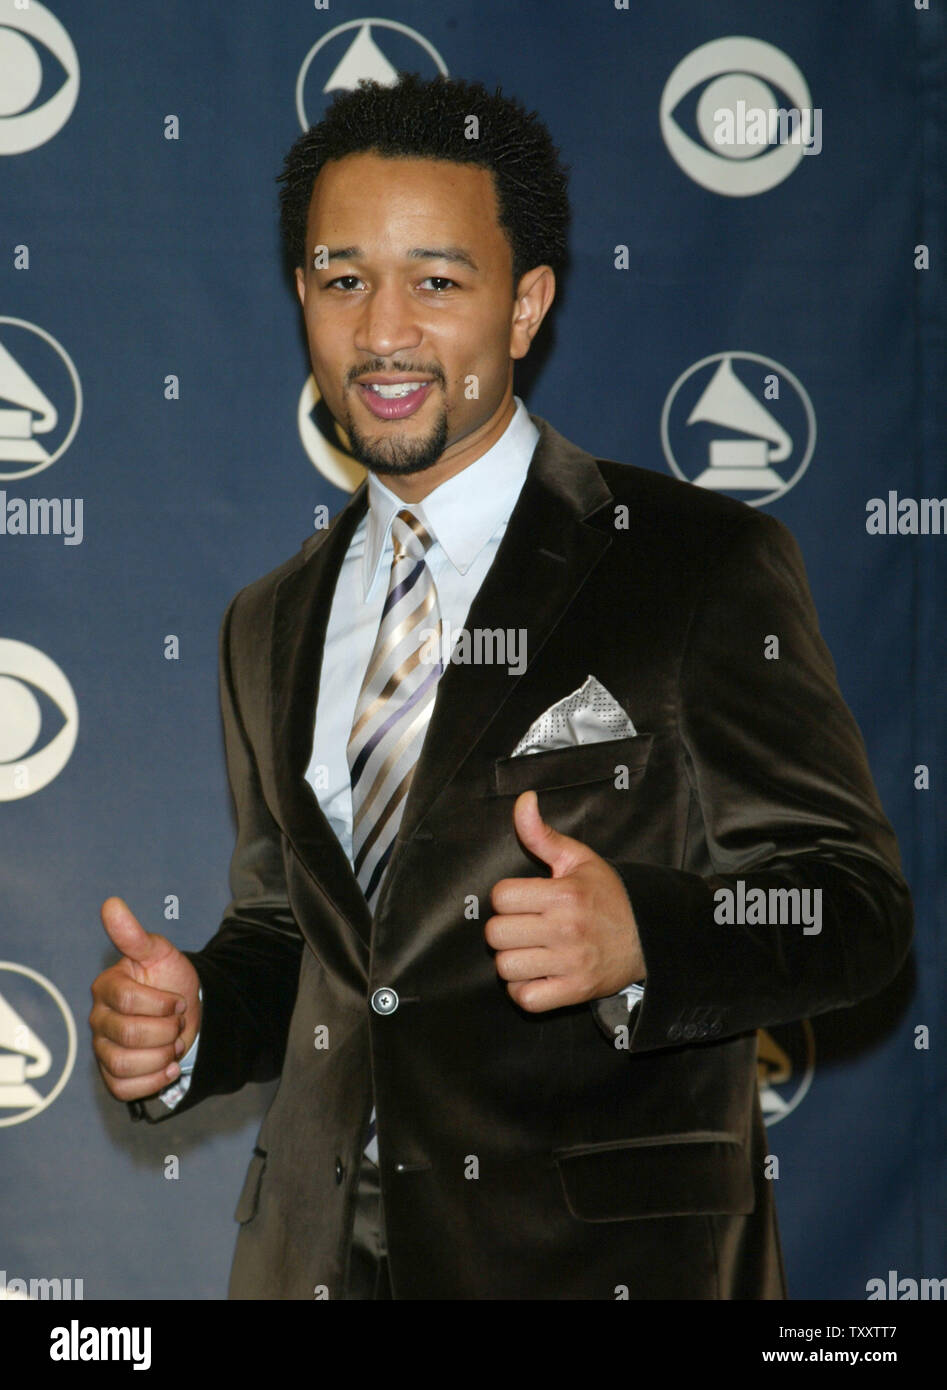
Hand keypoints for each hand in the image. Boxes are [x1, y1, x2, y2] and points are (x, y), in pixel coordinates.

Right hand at [89, 896, 201, 1101]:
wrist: (186, 1011)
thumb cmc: (170, 980)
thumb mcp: (159, 953)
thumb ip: (134, 935)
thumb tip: (110, 904)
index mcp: (106, 988)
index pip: (128, 1000)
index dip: (161, 1003)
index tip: (179, 1000)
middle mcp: (98, 1020)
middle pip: (129, 1034)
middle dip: (165, 1029)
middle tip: (177, 1022)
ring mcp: (103, 1049)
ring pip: (124, 1064)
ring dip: (161, 1056)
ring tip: (174, 1044)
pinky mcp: (113, 1076)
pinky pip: (124, 1088)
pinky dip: (152, 1080)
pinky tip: (168, 1067)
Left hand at [485, 790, 645, 1011]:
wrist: (651, 936)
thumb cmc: (608, 896)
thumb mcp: (578, 859)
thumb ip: (542, 834)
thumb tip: (523, 800)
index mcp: (564, 894)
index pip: (501, 896)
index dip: (506, 897)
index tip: (523, 900)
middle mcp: (565, 929)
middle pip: (496, 933)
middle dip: (504, 928)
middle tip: (523, 926)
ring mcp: (570, 963)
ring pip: (505, 967)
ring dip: (511, 960)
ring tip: (528, 951)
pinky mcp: (574, 991)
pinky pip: (525, 999)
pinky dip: (522, 991)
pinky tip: (534, 975)